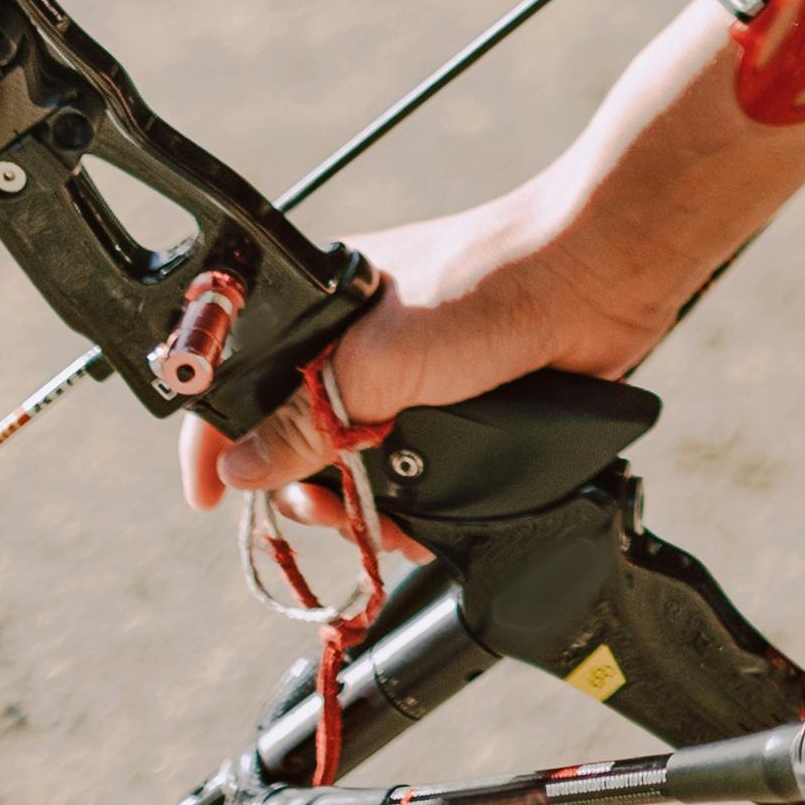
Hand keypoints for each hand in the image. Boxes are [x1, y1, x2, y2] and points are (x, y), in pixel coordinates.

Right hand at [181, 166, 678, 506]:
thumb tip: (241, 468)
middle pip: (300, 442)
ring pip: (361, 469)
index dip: (217, 443)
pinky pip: (418, 477)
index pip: (242, 384)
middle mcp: (362, 349)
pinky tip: (427, 524)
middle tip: (325, 513)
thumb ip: (306, 419)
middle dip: (306, 491)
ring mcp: (413, 381)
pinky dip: (417, 508)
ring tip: (383, 523)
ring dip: (366, 508)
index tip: (208, 499)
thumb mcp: (379, 360)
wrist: (596, 280)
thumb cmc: (487, 285)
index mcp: (323, 316)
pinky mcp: (462, 410)